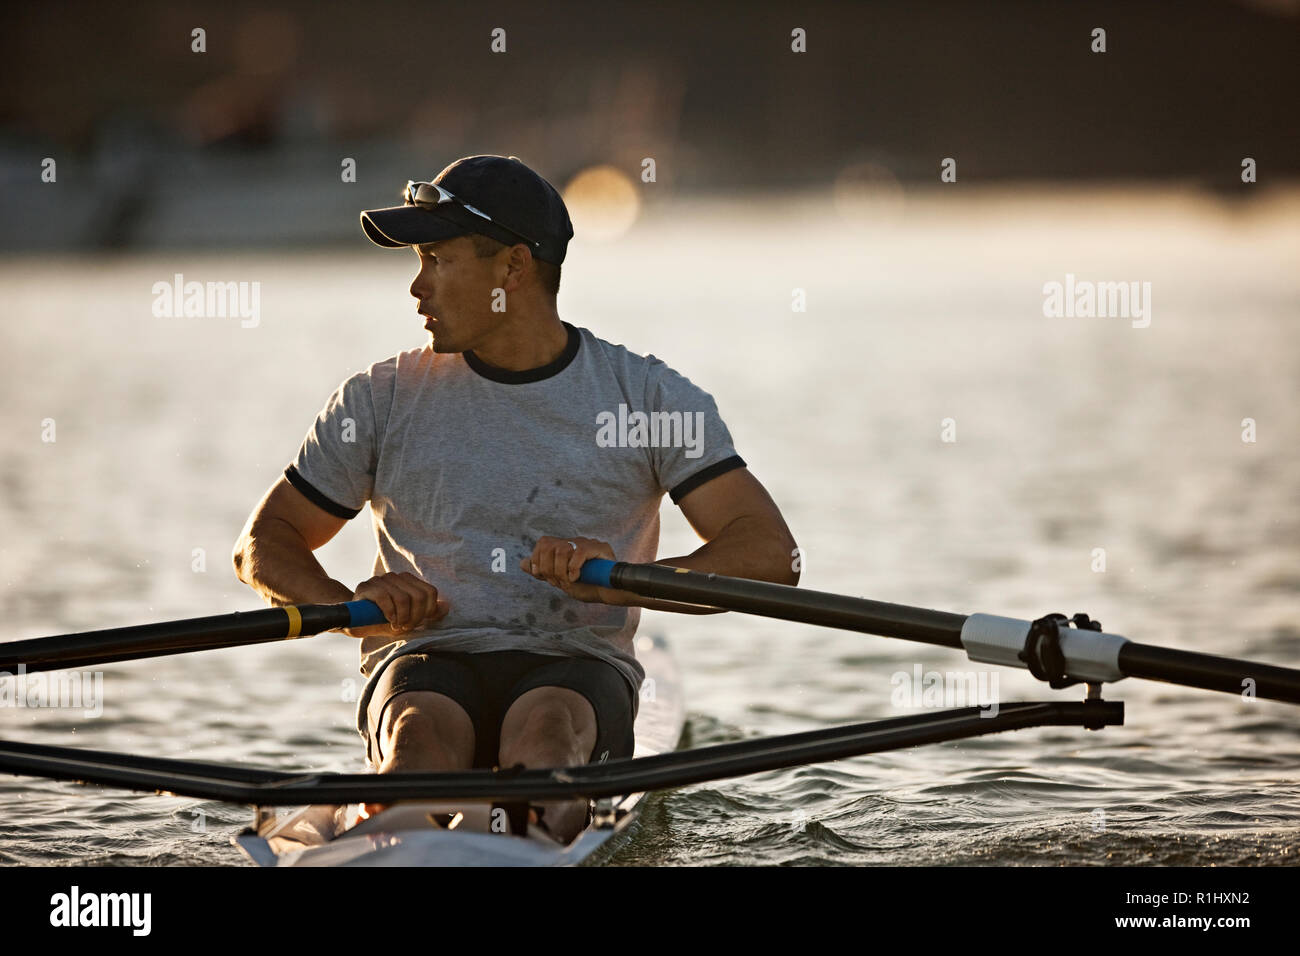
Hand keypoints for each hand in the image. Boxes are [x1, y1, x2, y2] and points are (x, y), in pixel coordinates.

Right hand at [343, 572, 448, 638]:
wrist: (355, 621)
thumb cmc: (384, 620)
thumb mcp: (409, 619)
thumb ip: (428, 613)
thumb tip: (447, 606)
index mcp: (409, 581)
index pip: (430, 592)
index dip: (427, 611)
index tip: (416, 622)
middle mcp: (396, 577)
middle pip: (419, 596)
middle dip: (415, 617)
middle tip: (405, 626)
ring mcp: (381, 580)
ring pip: (403, 598)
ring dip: (402, 617)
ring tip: (396, 625)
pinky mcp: (366, 587)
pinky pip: (385, 598)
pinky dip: (390, 613)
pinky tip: (388, 620)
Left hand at [519, 536, 633, 604]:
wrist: (610, 593)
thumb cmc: (587, 586)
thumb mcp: (560, 580)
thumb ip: (542, 571)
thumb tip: (522, 563)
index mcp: (565, 546)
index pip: (543, 542)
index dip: (538, 559)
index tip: (543, 575)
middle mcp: (575, 541)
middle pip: (549, 544)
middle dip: (547, 567)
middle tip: (556, 581)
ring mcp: (588, 543)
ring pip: (562, 548)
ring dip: (560, 570)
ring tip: (567, 581)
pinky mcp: (600, 547)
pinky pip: (579, 552)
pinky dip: (573, 567)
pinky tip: (576, 578)